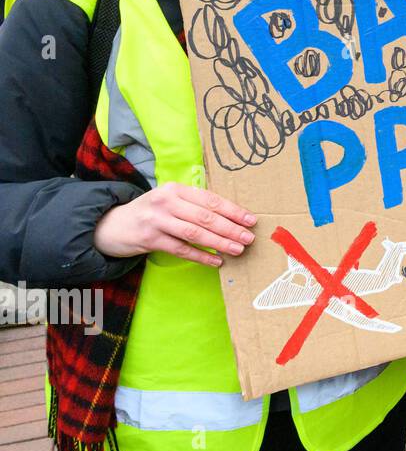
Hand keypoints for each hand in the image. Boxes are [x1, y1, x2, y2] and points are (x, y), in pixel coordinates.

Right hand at [93, 182, 256, 267]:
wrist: (110, 225)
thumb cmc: (151, 212)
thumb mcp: (170, 200)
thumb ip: (194, 204)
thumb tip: (231, 217)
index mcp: (176, 189)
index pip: (210, 199)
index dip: (232, 210)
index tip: (251, 220)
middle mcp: (166, 202)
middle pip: (205, 216)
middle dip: (230, 228)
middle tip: (249, 238)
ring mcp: (157, 221)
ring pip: (194, 233)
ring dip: (219, 242)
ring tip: (238, 249)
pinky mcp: (149, 239)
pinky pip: (181, 250)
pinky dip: (201, 256)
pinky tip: (216, 261)